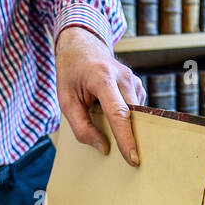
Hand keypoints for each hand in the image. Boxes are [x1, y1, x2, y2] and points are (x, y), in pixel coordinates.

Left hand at [54, 25, 144, 166]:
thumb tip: (104, 148)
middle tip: (128, 158)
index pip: (118, 113)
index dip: (126, 138)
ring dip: (127, 126)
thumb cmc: (71, 74)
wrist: (82, 45)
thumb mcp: (66, 100)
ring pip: (137, 114)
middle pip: (133, 116)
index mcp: (102, 78)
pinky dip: (127, 118)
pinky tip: (111, 112)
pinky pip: (137, 110)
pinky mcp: (138, 85)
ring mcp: (134, 80)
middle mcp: (123, 77)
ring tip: (108, 122)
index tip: (132, 158)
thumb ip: (81, 126)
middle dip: (132, 137)